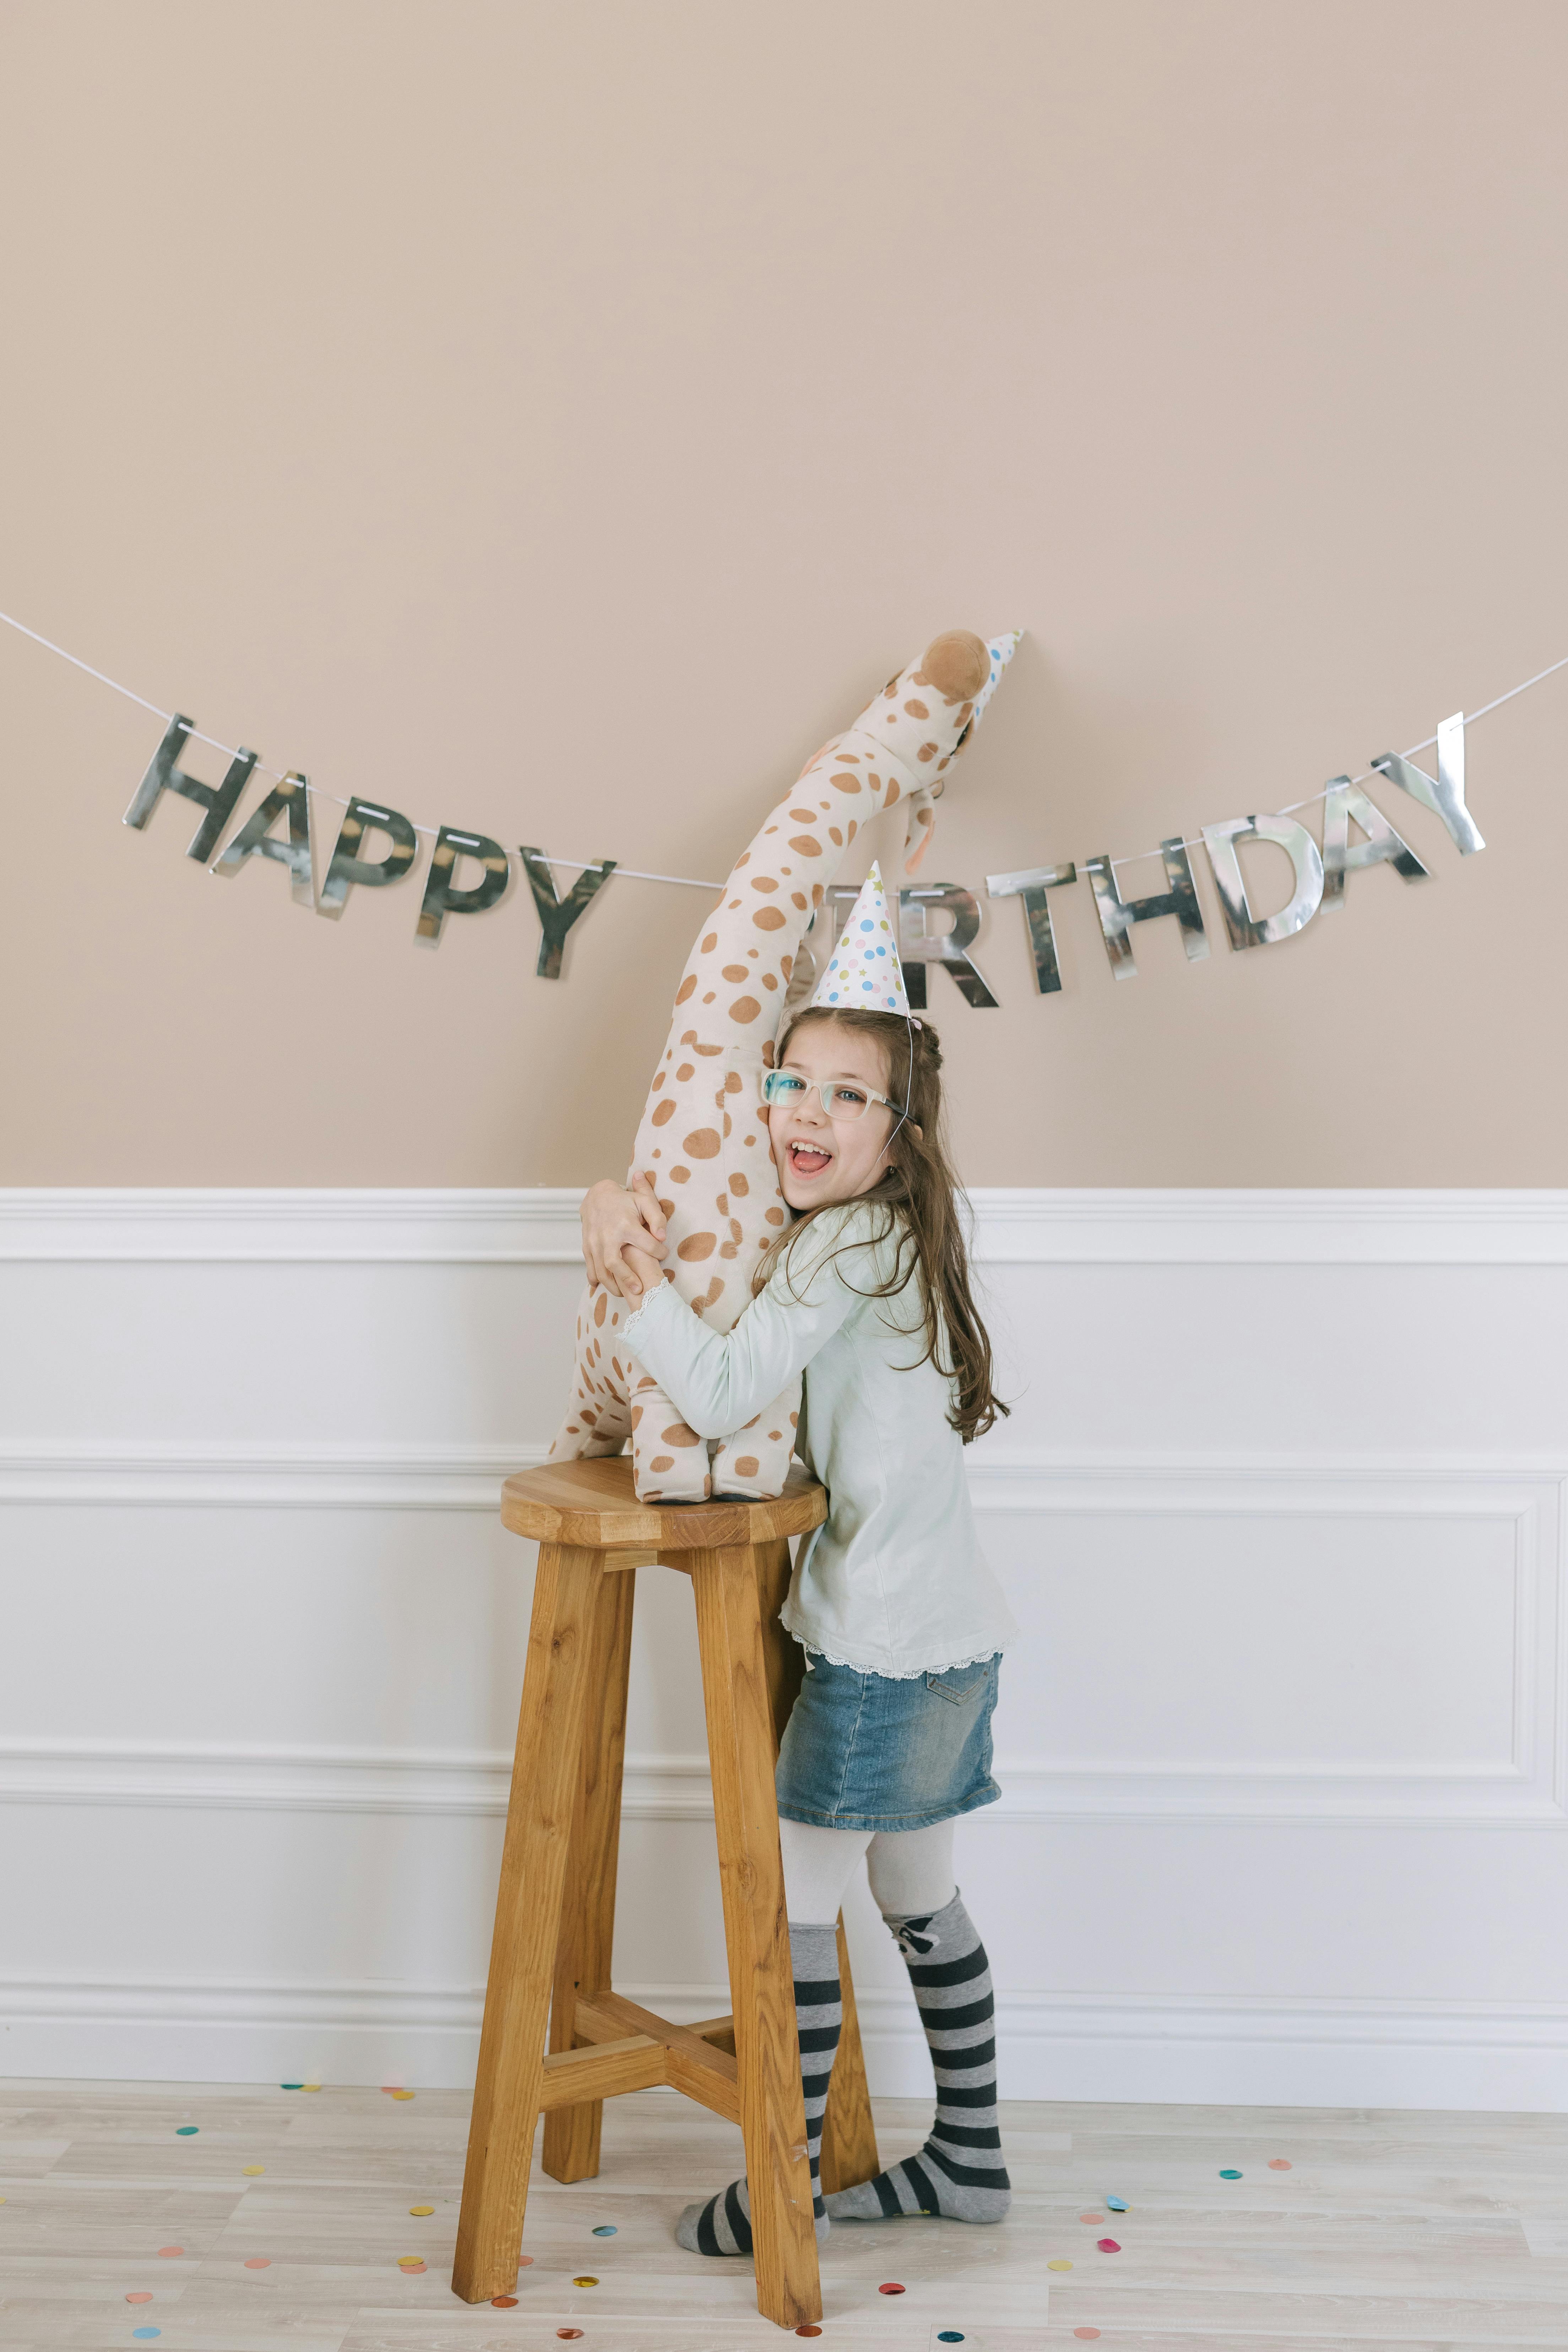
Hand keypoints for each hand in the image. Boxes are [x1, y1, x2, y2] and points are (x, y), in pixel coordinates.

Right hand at [581, 1173, 667, 1297]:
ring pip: (600, 1270)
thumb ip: (657, 1217)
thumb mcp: (644, 1201)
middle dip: (627, 1279)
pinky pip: (589, 1268)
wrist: (597, 1196)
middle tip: (640, 1290)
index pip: (647, 1245)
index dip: (660, 1252)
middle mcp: (607, 1235)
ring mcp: (594, 1242)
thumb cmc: (625, 1200)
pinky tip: (606, 1286)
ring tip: (624, 1293)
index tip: (664, 1254)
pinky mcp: (586, 1247)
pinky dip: (596, 1280)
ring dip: (612, 1285)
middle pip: (614, 1264)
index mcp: (625, 1224)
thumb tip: (662, 1237)